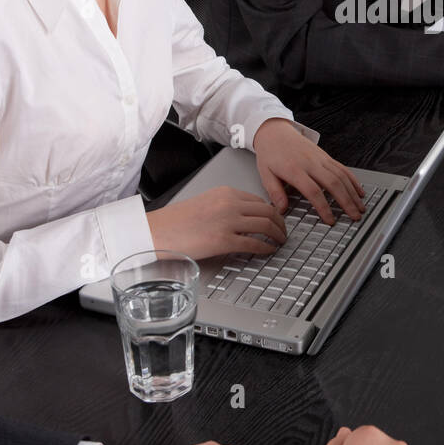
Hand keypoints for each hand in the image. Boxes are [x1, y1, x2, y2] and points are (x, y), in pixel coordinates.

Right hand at [147, 186, 286, 259]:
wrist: (159, 231)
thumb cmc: (177, 221)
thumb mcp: (206, 203)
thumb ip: (226, 207)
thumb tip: (244, 219)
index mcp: (225, 193)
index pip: (258, 201)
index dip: (272, 212)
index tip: (276, 219)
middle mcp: (230, 204)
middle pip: (268, 211)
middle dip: (281, 223)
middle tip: (284, 231)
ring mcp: (228, 222)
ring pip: (265, 226)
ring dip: (277, 235)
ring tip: (280, 241)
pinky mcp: (224, 240)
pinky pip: (254, 244)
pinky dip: (266, 248)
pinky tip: (268, 251)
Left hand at [253, 118, 365, 224]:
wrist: (275, 131)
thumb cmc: (270, 153)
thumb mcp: (265, 174)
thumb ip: (275, 192)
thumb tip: (281, 210)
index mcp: (295, 169)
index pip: (313, 191)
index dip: (324, 207)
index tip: (330, 220)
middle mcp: (311, 163)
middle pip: (333, 183)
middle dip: (346, 202)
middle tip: (354, 217)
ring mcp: (320, 159)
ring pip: (341, 176)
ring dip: (353, 193)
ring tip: (360, 208)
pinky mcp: (326, 156)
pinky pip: (342, 168)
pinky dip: (353, 180)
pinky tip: (359, 191)